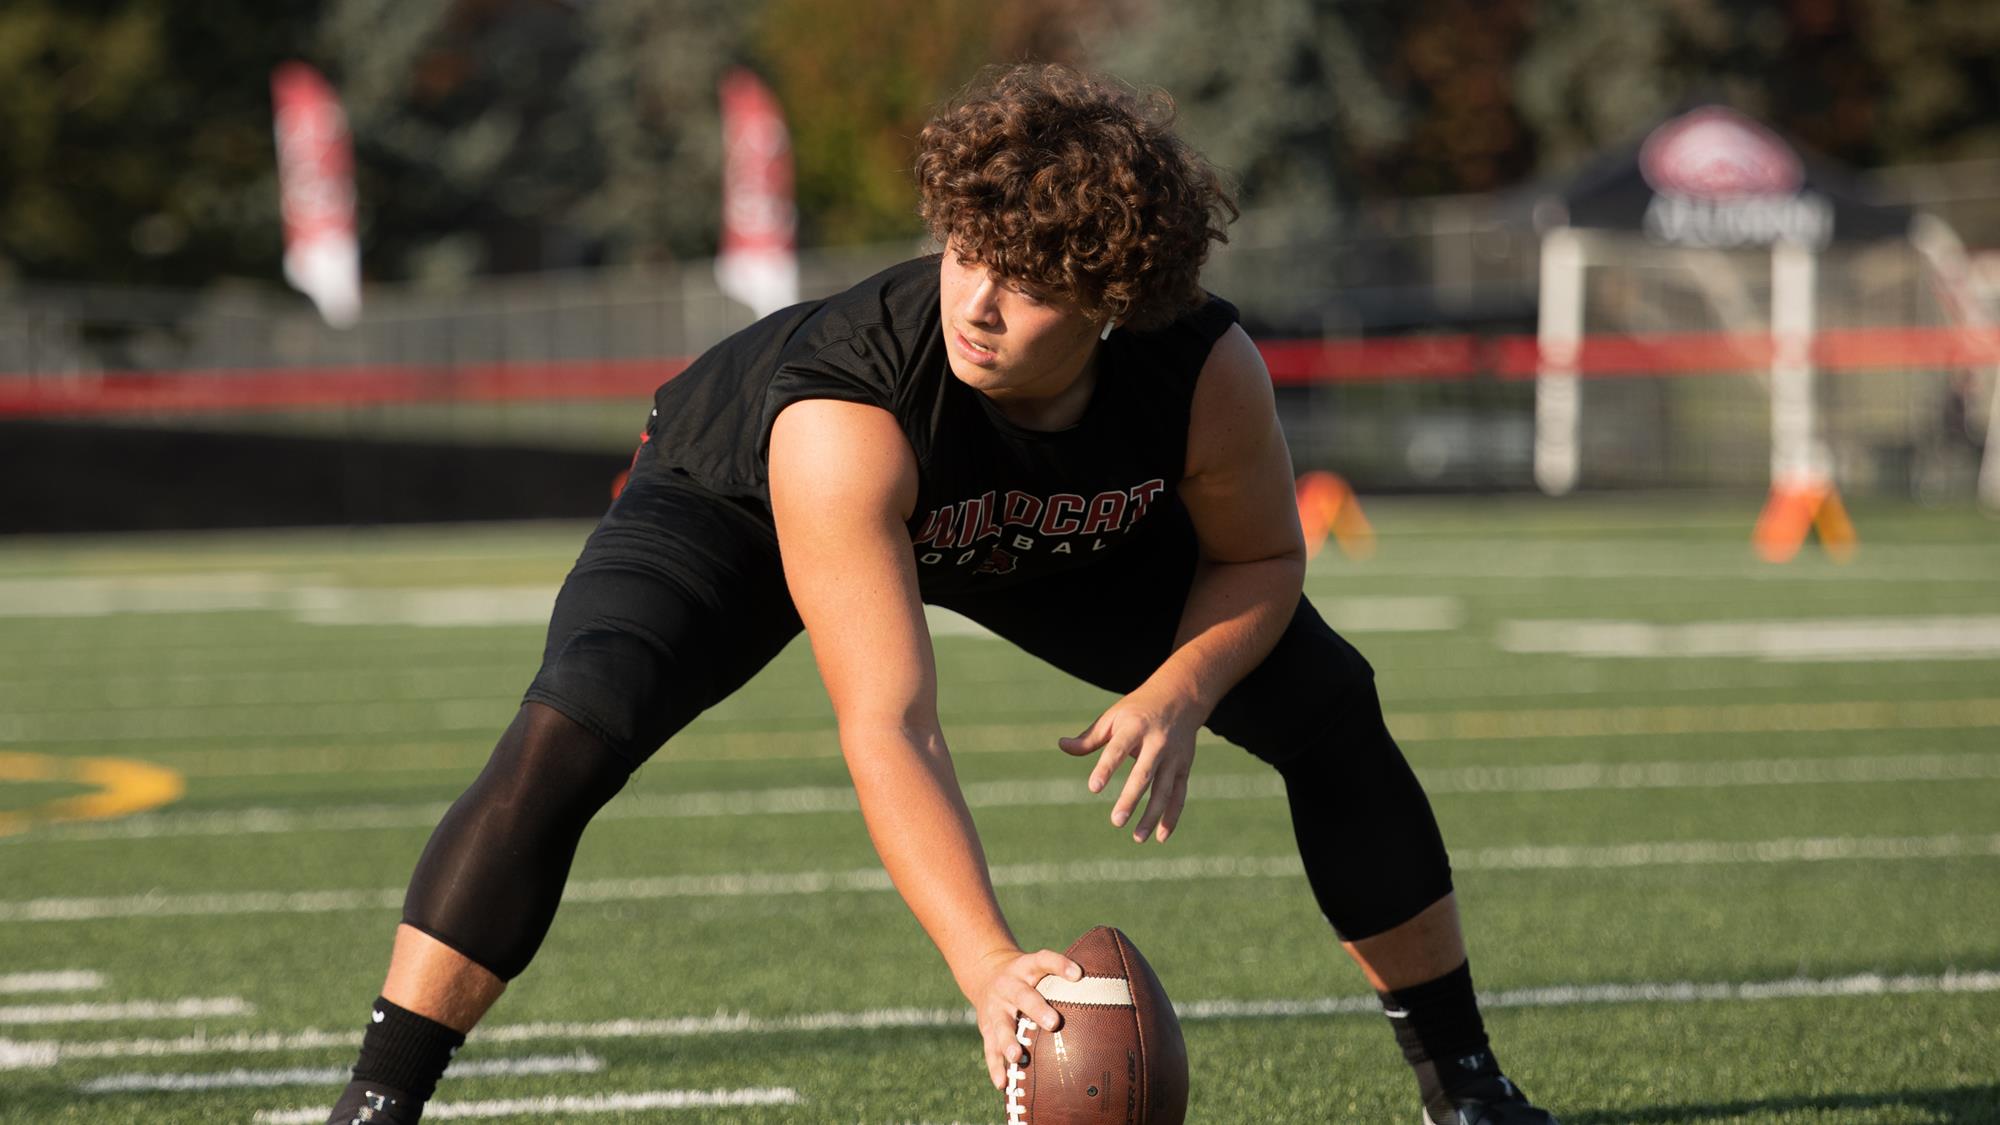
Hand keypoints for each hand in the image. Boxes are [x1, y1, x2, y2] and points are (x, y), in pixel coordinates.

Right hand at [971, 948, 1081, 1088]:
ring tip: (1017, 1057)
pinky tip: (1004, 1083)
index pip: (1043, 960)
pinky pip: (989, 1048)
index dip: (1059, 964)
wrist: (985, 973)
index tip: (1078, 974)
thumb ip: (1065, 978)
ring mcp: (995, 1007)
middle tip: (1054, 1023)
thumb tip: (1114, 989)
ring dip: (1009, 1041)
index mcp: (1026, 967)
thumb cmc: (1028, 977)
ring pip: (1001, 1024)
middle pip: (1022, 995)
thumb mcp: (1040, 968)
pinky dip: (995, 1067)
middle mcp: (1009, 985)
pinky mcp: (986, 1027)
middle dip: (1037, 1009)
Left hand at [1059, 686, 1200, 842]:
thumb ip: (1089, 737)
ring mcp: (1174, 756)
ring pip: (1164, 790)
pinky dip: (1172, 817)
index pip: (1118, 750)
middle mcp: (1157, 743)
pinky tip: (1161, 837)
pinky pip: (1179, 795)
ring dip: (1152, 815)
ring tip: (1136, 837)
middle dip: (1131, 799)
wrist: (1181, 697)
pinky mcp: (1184, 767)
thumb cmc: (1138, 710)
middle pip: (1144, 774)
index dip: (1106, 768)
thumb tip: (1061, 746)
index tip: (1093, 788)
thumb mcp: (1113, 716)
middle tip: (1116, 822)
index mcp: (1135, 727)